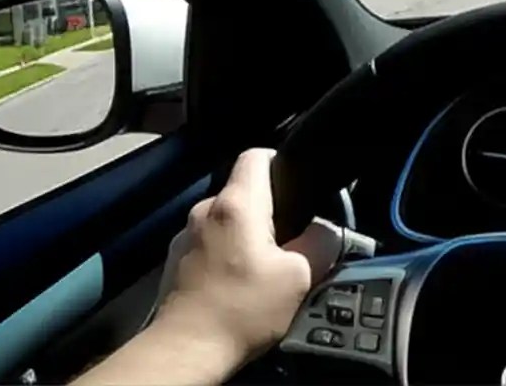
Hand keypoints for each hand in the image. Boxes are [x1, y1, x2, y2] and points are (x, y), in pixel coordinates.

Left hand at [153, 148, 342, 367]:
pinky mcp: (177, 260)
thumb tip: (329, 232)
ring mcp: (186, 235)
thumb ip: (322, 244)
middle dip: (270, 211)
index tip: (297, 186)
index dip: (281, 162)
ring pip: (227, 220)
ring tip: (265, 271)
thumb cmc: (239, 313)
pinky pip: (210, 243)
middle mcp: (205, 211)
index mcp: (237, 204)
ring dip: (247, 237)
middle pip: (244, 191)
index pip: (257, 155)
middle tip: (291, 242)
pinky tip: (239, 285)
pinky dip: (227, 256)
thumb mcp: (298, 279)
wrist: (186, 350)